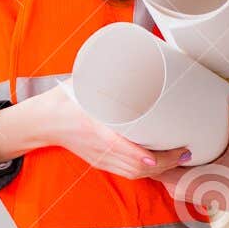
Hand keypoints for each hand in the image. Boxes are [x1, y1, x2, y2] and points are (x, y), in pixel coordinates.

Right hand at [0, 83, 188, 179]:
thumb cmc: (65, 100)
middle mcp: (99, 148)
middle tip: (185, 149)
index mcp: (94, 127)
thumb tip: (138, 54)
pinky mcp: (101, 162)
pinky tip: (161, 164)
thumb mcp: (84, 84)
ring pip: (134, 173)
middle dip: (166, 163)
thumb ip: (109, 73)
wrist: (43, 122)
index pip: (123, 148)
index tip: (171, 149)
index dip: (149, 155)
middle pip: (136, 167)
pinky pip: (127, 173)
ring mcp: (100, 159)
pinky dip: (148, 172)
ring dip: (160, 170)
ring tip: (179, 157)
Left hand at [155, 97, 228, 211]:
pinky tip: (159, 150)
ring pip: (153, 173)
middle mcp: (179, 189)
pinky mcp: (179, 191)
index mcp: (189, 182)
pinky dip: (158, 164)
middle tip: (143, 127)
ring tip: (148, 136)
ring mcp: (177, 192)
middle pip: (150, 168)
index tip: (144, 133)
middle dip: (145, 151)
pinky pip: (161, 177)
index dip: (146, 152)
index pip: (155, 167)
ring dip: (151, 157)